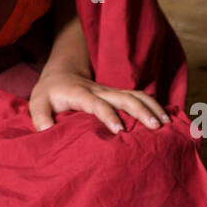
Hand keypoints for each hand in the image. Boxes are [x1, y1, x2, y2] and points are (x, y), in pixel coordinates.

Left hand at [29, 70, 169, 133]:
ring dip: (152, 107)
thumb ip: (39, 116)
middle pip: (124, 96)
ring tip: (166, 124)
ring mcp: (111, 92)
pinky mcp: (119, 95)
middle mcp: (100, 90)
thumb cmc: (50, 94)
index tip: (118, 130)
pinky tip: (168, 119)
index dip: (107, 115)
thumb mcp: (37, 103)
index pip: (96, 103)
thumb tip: (46, 130)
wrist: (61, 76)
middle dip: (140, 110)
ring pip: (136, 95)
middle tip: (155, 127)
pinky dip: (155, 106)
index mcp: (80, 93)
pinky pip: (140, 98)